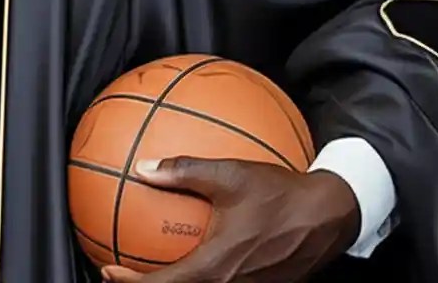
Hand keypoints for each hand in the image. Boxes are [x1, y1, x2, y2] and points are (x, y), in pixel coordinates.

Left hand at [101, 158, 360, 282]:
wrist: (330, 215)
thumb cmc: (280, 194)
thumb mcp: (230, 175)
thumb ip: (183, 170)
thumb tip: (143, 167)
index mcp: (217, 268)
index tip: (108, 271)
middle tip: (121, 274)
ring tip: (151, 271)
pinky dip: (200, 280)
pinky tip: (193, 262)